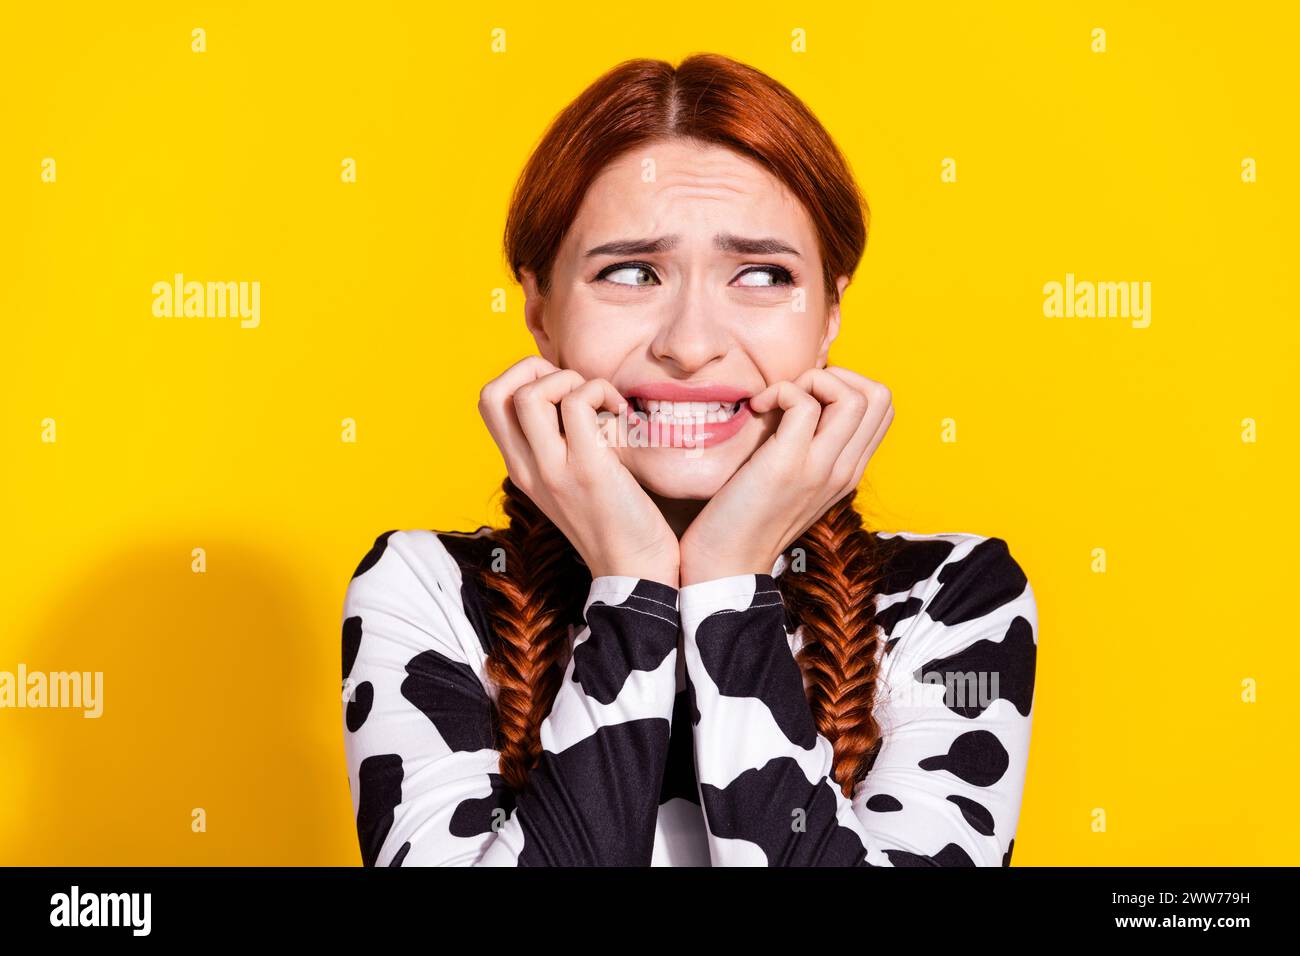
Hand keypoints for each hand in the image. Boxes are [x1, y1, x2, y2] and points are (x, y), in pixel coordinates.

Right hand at [477, 356, 679, 585]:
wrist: (634, 569)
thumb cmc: (612, 518)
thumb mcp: (569, 478)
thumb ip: (558, 441)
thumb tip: (568, 391)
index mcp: (519, 467)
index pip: (489, 402)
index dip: (521, 375)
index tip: (561, 388)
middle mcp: (526, 468)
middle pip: (493, 392)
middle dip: (535, 367)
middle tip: (575, 388)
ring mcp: (552, 470)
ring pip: (532, 393)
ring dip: (573, 380)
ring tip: (601, 402)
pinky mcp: (587, 471)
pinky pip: (578, 404)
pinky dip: (602, 393)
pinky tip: (621, 414)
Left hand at [678, 366, 893, 584]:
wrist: (725, 563)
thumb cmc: (748, 515)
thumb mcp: (792, 476)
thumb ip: (808, 442)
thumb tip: (799, 394)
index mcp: (849, 471)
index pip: (883, 408)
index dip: (848, 384)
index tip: (807, 395)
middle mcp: (845, 469)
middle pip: (881, 396)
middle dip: (835, 374)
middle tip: (795, 392)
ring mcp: (821, 468)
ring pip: (854, 395)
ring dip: (810, 380)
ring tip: (777, 400)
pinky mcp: (789, 465)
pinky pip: (804, 402)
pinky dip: (779, 391)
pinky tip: (755, 408)